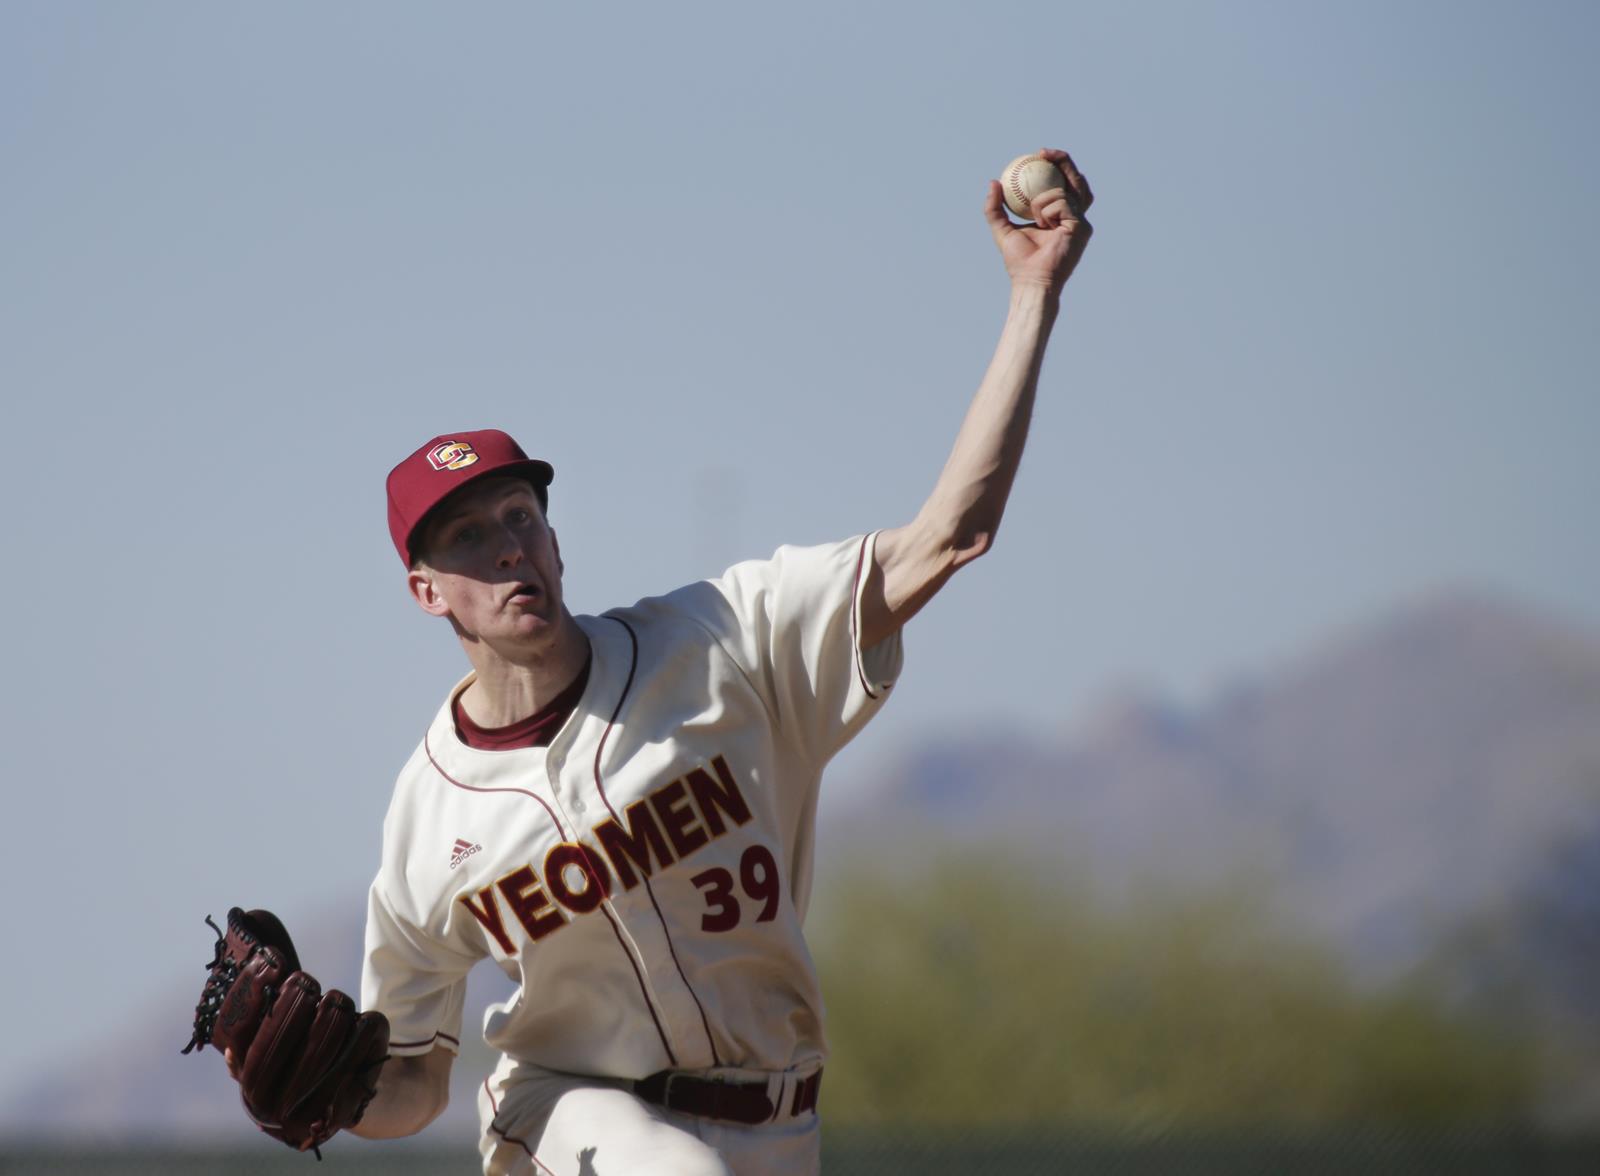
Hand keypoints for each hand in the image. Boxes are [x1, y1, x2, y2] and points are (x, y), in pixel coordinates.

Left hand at [984, 147, 1093, 294]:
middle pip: (1076, 180)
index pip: (1064, 183)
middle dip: (1063, 160)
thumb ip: (995, 208)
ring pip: (1064, 191)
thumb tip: (993, 182)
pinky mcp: (1081, 227)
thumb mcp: (1002, 229)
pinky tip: (1043, 224)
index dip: (1056, 165)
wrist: (1031, 280)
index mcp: (1061, 215)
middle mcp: (1075, 216)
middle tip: (1043, 153)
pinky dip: (1047, 210)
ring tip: (1034, 217)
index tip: (1038, 155)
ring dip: (1043, 199)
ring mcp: (1081, 221)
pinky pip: (1062, 203)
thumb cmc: (1019, 260)